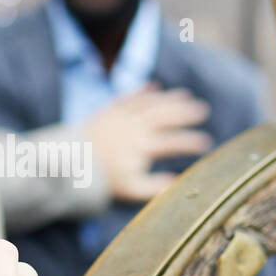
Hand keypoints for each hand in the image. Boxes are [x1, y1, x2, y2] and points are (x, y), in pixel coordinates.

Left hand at [82, 85, 211, 200]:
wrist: (71, 164)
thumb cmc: (104, 180)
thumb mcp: (130, 189)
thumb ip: (154, 187)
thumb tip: (177, 184)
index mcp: (142, 147)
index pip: (173, 142)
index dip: (191, 142)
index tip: (205, 143)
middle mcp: (134, 128)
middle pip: (165, 116)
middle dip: (185, 112)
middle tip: (203, 110)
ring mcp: (121, 117)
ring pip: (150, 103)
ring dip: (169, 98)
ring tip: (186, 96)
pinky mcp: (109, 111)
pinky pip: (128, 97)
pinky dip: (142, 91)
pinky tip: (154, 87)